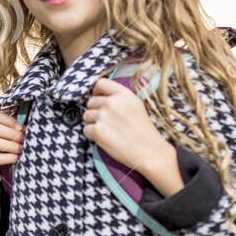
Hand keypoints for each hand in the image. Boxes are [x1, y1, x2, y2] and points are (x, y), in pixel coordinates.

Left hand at [82, 78, 182, 194]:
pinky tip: (106, 139)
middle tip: (107, 122)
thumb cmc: (144, 131)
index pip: (100, 83)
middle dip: (95, 111)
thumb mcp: (136, 105)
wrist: (149, 151)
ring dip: (93, 123)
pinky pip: (86, 129)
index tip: (98, 99)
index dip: (96, 92)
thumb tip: (100, 96)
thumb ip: (119, 98)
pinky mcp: (98, 131)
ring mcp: (104, 116)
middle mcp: (112, 102)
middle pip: (91, 102)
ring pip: (86, 116)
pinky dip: (92, 136)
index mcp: (124, 94)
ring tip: (108, 131)